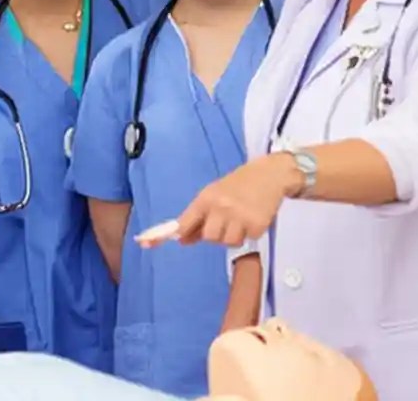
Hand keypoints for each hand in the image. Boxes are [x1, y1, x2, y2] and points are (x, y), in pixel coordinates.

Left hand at [174, 153, 299, 246]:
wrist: (269, 175)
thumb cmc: (237, 185)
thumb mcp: (213, 194)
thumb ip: (197, 216)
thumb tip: (181, 239)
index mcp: (206, 198)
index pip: (185, 222)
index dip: (174, 235)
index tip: (148, 242)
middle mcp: (220, 207)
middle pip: (209, 237)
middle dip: (215, 234)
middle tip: (226, 221)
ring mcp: (240, 216)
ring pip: (228, 242)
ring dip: (233, 236)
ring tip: (240, 219)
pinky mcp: (258, 224)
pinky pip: (247, 239)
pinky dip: (249, 233)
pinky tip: (253, 218)